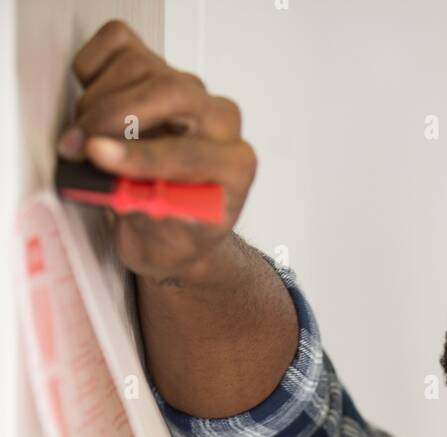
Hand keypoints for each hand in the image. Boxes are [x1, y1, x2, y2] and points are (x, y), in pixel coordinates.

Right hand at [59, 20, 255, 281]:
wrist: (172, 228)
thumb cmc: (173, 236)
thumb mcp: (163, 247)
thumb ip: (146, 214)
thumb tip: (117, 186)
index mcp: (235, 166)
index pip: (191, 152)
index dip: (140, 156)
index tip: (99, 157)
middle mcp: (218, 119)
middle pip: (169, 91)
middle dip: (113, 117)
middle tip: (78, 146)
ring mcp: (188, 88)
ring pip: (139, 67)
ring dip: (96, 104)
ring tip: (80, 143)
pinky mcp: (156, 67)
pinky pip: (119, 45)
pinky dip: (93, 71)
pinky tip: (91, 108)